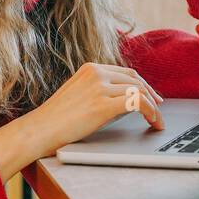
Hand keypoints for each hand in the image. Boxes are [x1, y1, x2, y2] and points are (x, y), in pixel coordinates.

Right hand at [0, 63, 164, 180]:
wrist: (38, 130)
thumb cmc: (55, 119)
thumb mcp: (78, 95)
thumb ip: (97, 91)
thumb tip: (123, 99)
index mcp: (90, 68)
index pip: (125, 72)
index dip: (142, 85)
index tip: (151, 96)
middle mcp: (96, 73)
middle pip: (135, 80)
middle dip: (151, 94)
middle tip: (159, 108)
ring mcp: (100, 87)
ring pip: (139, 91)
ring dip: (153, 106)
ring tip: (157, 119)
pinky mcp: (103, 104)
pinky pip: (137, 103)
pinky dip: (151, 111)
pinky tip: (153, 121)